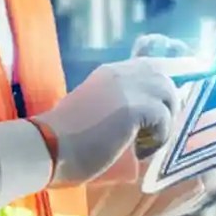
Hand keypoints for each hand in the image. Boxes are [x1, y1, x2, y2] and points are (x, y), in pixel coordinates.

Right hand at [31, 58, 181, 185]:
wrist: (45, 148)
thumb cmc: (63, 141)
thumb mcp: (94, 111)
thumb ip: (118, 105)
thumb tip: (145, 118)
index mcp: (110, 73)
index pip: (151, 63)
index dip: (167, 79)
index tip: (170, 101)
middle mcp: (121, 73)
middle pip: (165, 76)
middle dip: (169, 104)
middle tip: (155, 132)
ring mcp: (127, 87)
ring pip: (169, 95)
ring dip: (164, 123)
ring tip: (144, 143)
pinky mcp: (132, 108)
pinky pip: (164, 118)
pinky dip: (158, 139)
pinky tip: (138, 152)